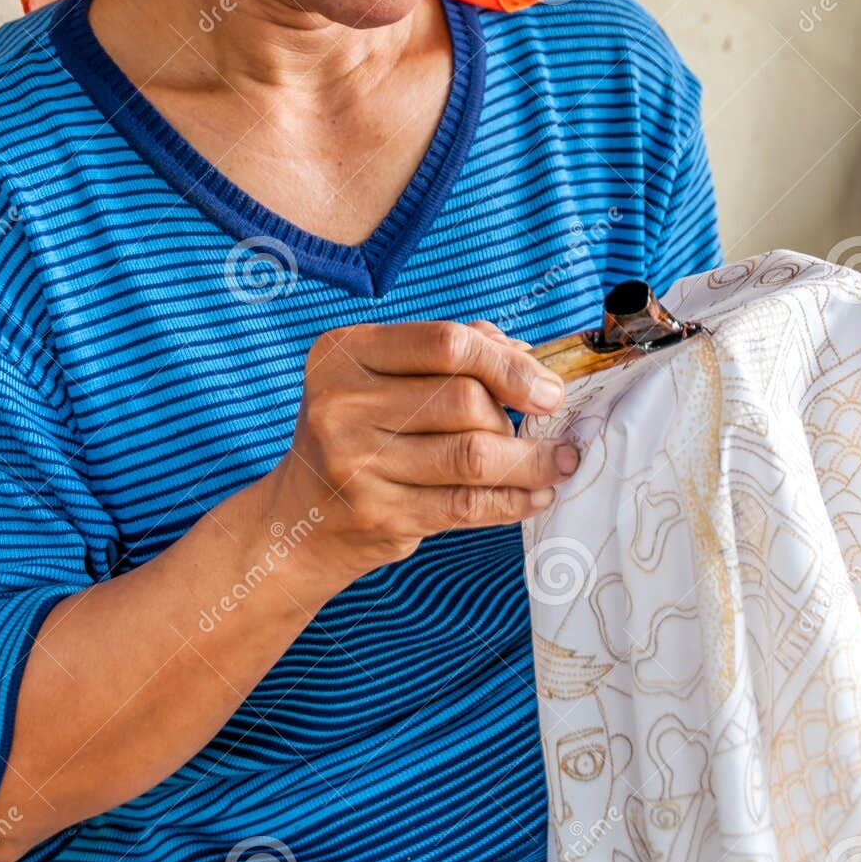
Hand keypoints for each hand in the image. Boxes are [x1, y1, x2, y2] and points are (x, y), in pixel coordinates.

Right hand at [266, 318, 576, 592]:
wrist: (300, 518)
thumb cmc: (358, 433)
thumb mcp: (381, 377)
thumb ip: (449, 353)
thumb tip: (528, 357)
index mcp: (344, 353)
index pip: (444, 343)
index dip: (507, 363)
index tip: (547, 386)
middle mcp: (341, 404)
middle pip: (463, 399)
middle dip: (518, 414)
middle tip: (549, 427)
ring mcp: (355, 463)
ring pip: (473, 456)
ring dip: (531, 461)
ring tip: (560, 462)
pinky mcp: (378, 514)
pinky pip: (466, 504)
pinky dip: (513, 500)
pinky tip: (534, 494)